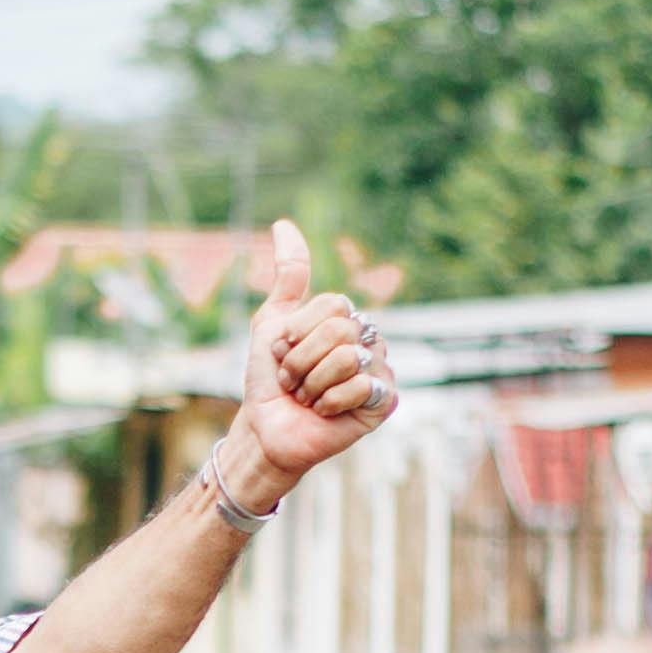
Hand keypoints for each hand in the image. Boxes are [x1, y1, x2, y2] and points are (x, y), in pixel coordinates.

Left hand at [236, 218, 397, 493]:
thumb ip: (288, 275)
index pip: (332, 306)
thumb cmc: (268, 379)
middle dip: (301, 360)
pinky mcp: (386, 402)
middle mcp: (369, 339)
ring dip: (313, 382)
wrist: (266, 429)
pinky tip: (325, 412)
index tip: (284, 352)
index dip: (297, 332)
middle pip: (339, 330)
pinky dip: (331, 401)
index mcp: (346, 318)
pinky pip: (361, 385)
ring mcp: (381, 369)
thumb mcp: (272, 321)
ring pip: (348, 357)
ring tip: (308, 397)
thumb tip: (284, 224)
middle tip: (294, 381)